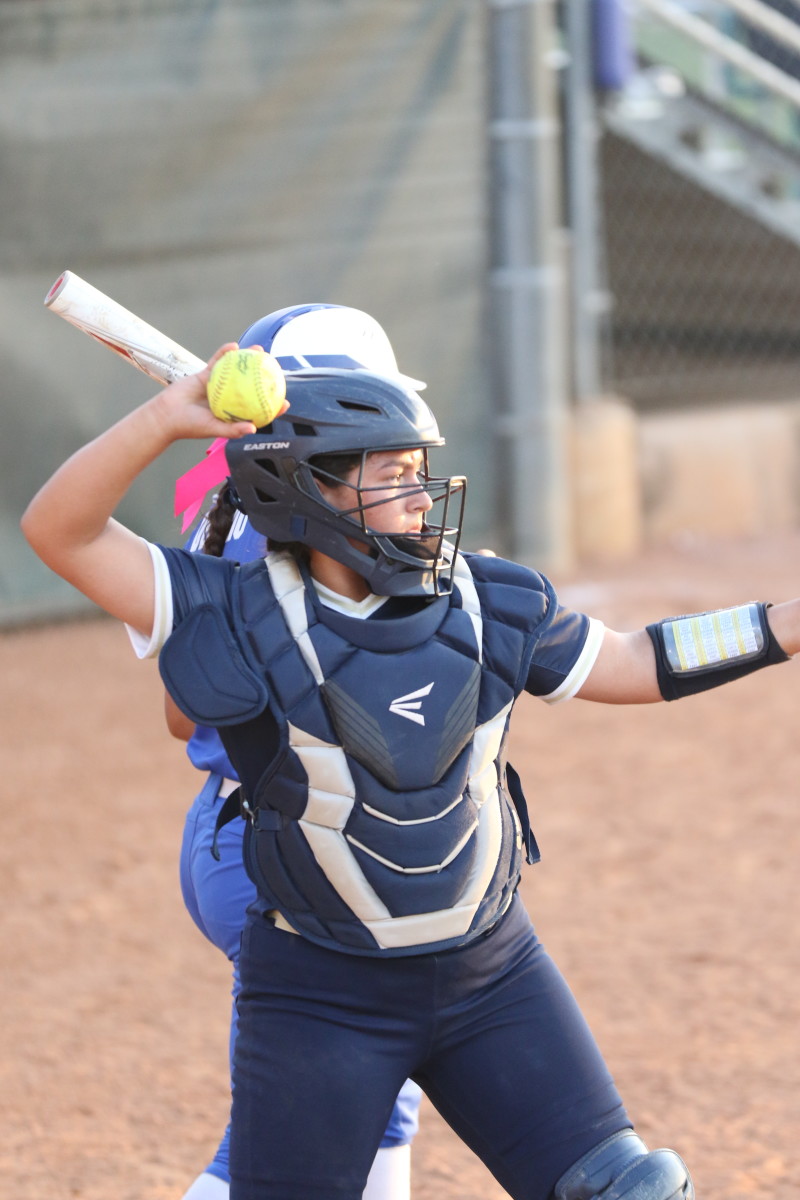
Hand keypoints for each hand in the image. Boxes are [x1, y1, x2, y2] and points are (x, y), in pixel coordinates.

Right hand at [152, 343, 266, 441]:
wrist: (166, 414)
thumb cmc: (190, 425)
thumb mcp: (213, 428)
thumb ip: (232, 430)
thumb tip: (253, 429)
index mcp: (233, 414)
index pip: (257, 410)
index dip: (272, 407)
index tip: (285, 403)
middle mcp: (229, 399)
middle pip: (251, 387)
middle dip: (264, 379)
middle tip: (277, 370)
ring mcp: (218, 386)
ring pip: (237, 371)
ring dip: (248, 360)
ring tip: (259, 350)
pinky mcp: (206, 375)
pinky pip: (217, 361)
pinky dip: (224, 353)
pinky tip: (234, 346)